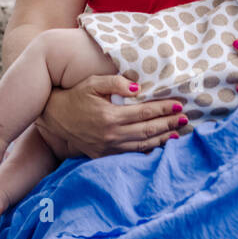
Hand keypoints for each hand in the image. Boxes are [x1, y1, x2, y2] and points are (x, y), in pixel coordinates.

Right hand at [36, 73, 186, 158]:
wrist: (53, 117)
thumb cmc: (75, 96)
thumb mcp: (93, 83)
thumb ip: (116, 83)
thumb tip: (138, 87)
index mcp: (110, 116)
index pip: (145, 113)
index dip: (164, 109)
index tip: (179, 105)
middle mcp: (110, 135)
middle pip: (148, 130)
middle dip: (169, 124)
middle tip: (184, 118)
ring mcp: (107, 147)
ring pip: (142, 145)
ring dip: (162, 138)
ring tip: (177, 132)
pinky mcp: (103, 155)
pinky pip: (129, 154)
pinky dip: (147, 149)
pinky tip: (158, 144)